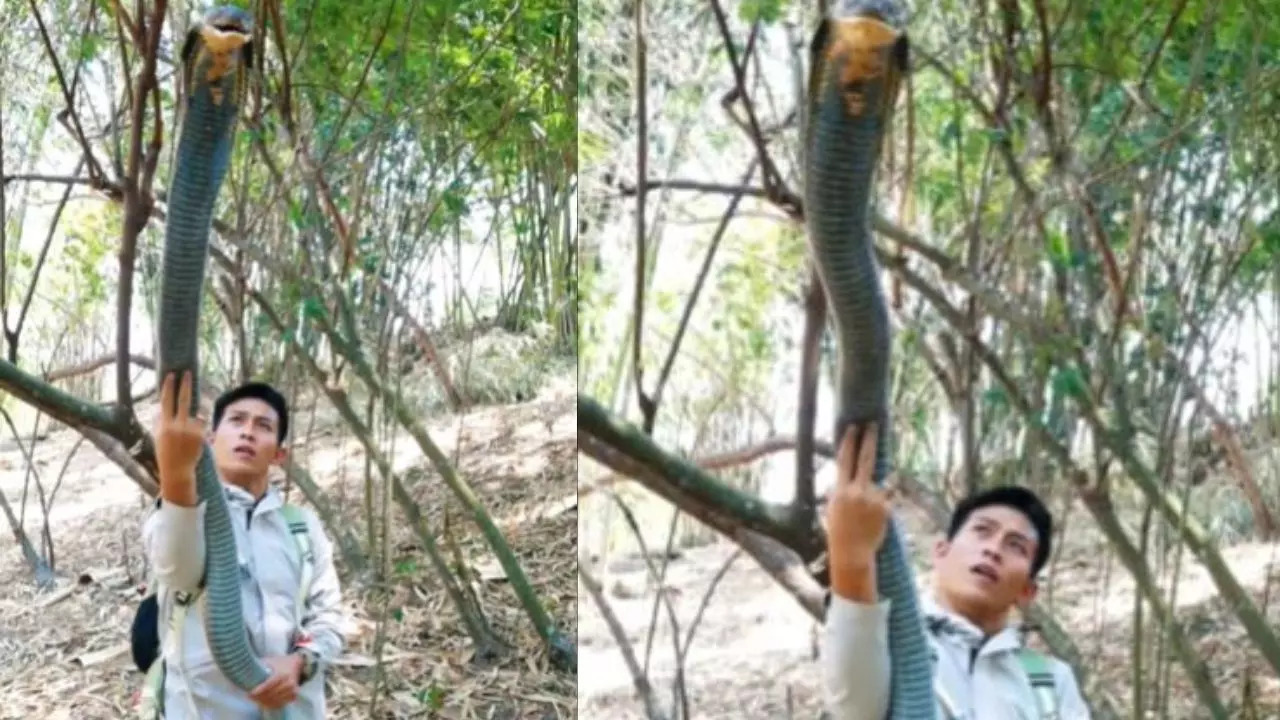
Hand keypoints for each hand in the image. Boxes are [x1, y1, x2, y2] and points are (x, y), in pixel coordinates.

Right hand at [154, 371, 205, 490]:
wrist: (178, 470)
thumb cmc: (166, 453)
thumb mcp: (157, 437)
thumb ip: (160, 422)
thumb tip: (160, 408)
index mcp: (164, 425)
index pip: (166, 401)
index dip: (168, 387)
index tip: (171, 375)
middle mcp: (177, 425)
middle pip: (183, 400)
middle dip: (185, 385)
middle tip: (188, 373)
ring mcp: (190, 430)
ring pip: (195, 415)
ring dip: (192, 421)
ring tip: (186, 437)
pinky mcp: (201, 435)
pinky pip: (201, 424)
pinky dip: (198, 428)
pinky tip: (193, 441)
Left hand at [248, 654, 302, 709]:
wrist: (295, 663)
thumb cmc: (279, 662)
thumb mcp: (268, 661)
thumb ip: (258, 667)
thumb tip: (243, 671)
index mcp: (282, 674)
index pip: (268, 685)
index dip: (259, 690)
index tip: (250, 694)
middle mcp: (288, 683)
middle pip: (270, 694)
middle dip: (259, 697)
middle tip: (250, 697)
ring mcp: (292, 690)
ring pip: (275, 701)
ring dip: (264, 702)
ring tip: (256, 699)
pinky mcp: (294, 695)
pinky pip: (280, 703)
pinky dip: (272, 704)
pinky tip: (265, 701)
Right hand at [825, 423, 891, 569]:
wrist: (853, 553)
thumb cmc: (839, 530)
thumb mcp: (832, 507)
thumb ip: (841, 490)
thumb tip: (847, 476)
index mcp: (841, 490)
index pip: (845, 459)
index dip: (849, 442)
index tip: (854, 427)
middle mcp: (858, 491)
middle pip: (866, 459)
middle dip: (869, 441)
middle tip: (872, 425)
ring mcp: (874, 499)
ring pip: (877, 485)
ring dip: (872, 495)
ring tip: (864, 515)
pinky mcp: (887, 508)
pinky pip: (885, 500)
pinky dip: (880, 507)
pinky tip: (873, 521)